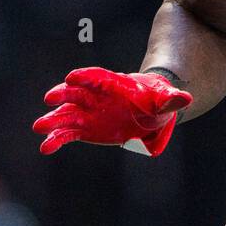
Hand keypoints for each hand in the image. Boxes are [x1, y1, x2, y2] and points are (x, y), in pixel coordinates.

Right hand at [34, 67, 191, 156]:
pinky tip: (46, 148)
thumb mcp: (166, 99)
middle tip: (50, 99)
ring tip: (39, 128)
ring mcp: (88, 112)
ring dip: (53, 120)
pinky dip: (57, 140)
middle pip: (76, 93)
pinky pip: (68, 133)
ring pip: (67, 114)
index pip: (97, 77)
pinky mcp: (84, 128)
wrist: (148, 111)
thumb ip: (172, 99)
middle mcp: (95, 97)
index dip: (84, 77)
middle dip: (63, 95)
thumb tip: (186, 99)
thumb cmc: (156, 100)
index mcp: (113, 85)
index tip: (71, 77)